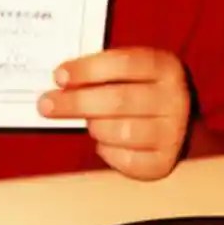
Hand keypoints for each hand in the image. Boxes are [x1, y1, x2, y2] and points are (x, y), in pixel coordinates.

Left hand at [38, 47, 190, 179]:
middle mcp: (175, 98)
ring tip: (91, 123)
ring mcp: (173, 131)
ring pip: (121, 132)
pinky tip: (106, 143)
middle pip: (119, 99)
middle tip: (46, 104)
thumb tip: (61, 80)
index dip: (88, 69)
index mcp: (165, 66)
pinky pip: (126, 160)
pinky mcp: (165, 161)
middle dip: (76, 102)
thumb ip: (102, 72)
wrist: (177, 123)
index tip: (59, 76)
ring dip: (96, 127)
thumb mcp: (131, 72)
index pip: (124, 63)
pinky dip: (108, 152)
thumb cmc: (141, 92)